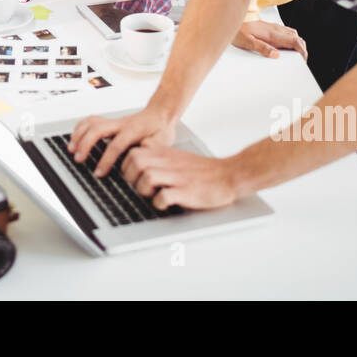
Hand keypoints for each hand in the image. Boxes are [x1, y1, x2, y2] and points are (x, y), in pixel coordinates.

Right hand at [68, 104, 177, 178]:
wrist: (160, 114)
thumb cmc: (160, 129)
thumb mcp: (163, 140)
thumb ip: (153, 147)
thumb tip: (142, 153)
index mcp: (133, 130)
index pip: (115, 145)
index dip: (106, 160)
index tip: (99, 172)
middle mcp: (120, 124)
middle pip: (97, 129)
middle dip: (85, 145)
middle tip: (79, 159)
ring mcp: (113, 121)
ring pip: (90, 123)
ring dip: (79, 135)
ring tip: (72, 149)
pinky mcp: (108, 122)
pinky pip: (90, 121)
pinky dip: (79, 128)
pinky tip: (75, 139)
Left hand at [121, 146, 241, 210]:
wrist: (229, 175)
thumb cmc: (203, 170)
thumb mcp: (178, 156)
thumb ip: (159, 157)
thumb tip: (138, 160)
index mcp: (165, 154)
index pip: (133, 152)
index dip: (127, 166)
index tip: (132, 176)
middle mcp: (169, 163)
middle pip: (136, 161)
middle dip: (131, 177)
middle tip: (139, 187)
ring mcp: (178, 177)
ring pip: (147, 176)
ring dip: (144, 189)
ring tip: (152, 195)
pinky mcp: (186, 192)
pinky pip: (164, 196)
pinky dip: (159, 203)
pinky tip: (165, 204)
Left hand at [231, 20, 307, 60]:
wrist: (234, 17)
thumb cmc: (239, 30)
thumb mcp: (247, 42)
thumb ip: (262, 48)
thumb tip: (276, 55)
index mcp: (272, 34)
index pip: (294, 41)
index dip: (302, 50)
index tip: (303, 58)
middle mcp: (275, 29)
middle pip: (296, 37)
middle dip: (302, 48)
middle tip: (301, 59)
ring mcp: (274, 27)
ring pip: (292, 34)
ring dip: (297, 43)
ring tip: (296, 54)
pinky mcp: (270, 27)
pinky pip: (286, 32)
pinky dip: (291, 39)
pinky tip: (285, 45)